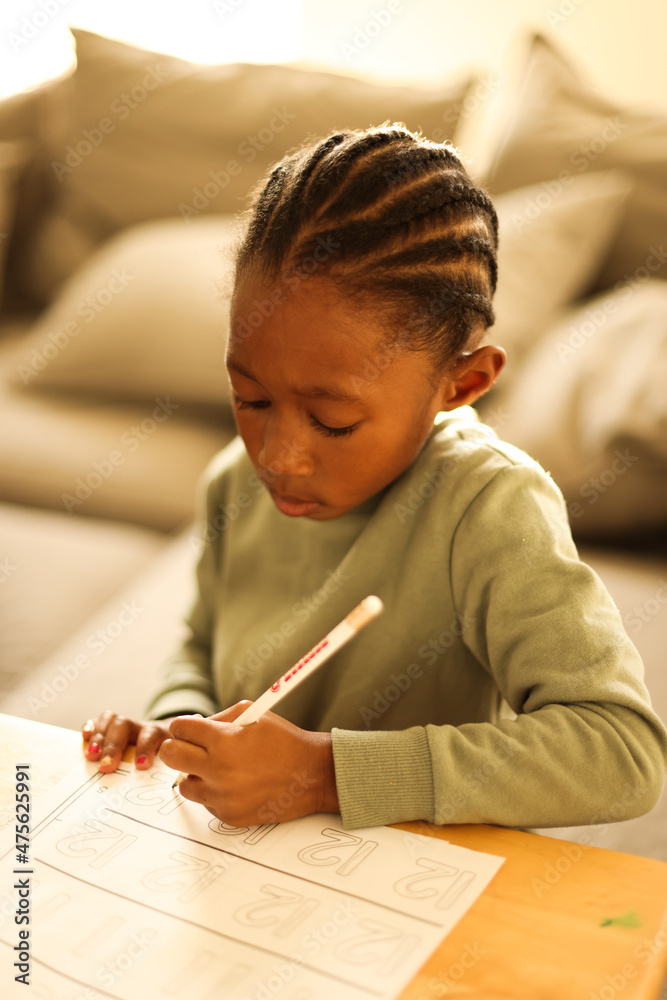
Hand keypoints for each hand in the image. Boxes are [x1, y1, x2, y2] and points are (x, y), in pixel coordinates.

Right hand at [81, 711, 180, 773]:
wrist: (174, 741)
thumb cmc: (170, 761)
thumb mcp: (172, 767)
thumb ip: (168, 775)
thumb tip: (163, 794)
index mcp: (160, 735)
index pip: (152, 734)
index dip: (145, 748)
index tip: (141, 766)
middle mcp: (141, 727)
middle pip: (125, 725)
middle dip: (113, 746)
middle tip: (106, 767)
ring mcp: (127, 725)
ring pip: (111, 720)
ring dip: (99, 737)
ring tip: (91, 755)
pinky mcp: (113, 727)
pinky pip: (100, 721)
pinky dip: (91, 727)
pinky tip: (85, 736)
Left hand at [159, 701, 339, 826]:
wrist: (311, 775)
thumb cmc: (283, 741)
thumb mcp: (252, 715)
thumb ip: (218, 718)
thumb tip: (192, 725)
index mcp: (223, 740)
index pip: (179, 729)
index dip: (183, 726)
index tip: (189, 729)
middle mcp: (219, 770)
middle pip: (170, 756)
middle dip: (176, 748)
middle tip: (188, 747)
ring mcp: (222, 796)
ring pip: (185, 784)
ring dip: (195, 774)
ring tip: (217, 768)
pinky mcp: (228, 815)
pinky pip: (206, 802)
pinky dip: (214, 792)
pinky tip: (236, 784)